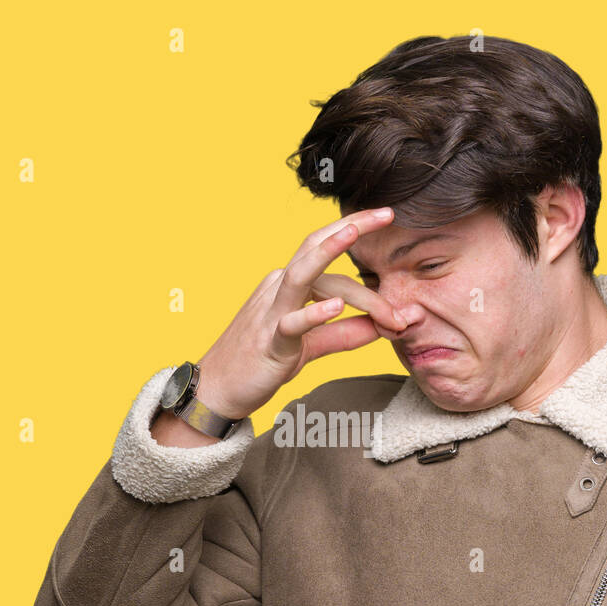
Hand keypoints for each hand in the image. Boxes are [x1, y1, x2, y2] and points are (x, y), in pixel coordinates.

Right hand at [193, 206, 406, 420]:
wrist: (217, 390)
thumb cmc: (259, 364)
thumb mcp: (310, 346)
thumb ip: (344, 334)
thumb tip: (381, 327)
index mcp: (287, 286)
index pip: (328, 258)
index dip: (358, 238)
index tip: (386, 218)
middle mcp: (278, 289)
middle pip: (317, 251)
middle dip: (352, 227)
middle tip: (388, 213)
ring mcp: (271, 312)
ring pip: (302, 275)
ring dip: (329, 251)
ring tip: (354, 232)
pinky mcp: (270, 341)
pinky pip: (292, 323)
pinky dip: (314, 313)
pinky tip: (336, 307)